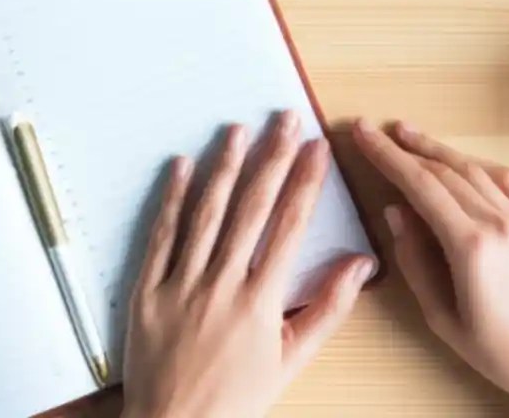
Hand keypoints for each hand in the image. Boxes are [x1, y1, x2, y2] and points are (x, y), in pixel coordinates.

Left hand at [123, 111, 373, 417]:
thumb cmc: (236, 399)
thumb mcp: (292, 361)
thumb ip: (328, 309)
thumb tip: (362, 265)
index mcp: (261, 301)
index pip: (290, 226)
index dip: (306, 182)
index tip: (318, 148)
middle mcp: (222, 285)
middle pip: (251, 208)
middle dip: (272, 158)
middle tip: (285, 119)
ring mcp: (181, 285)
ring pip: (206, 214)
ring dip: (224, 167)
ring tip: (238, 129)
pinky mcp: (147, 292)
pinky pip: (161, 237)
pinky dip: (172, 200)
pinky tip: (182, 166)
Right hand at [354, 119, 508, 417]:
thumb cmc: (501, 352)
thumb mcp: (442, 316)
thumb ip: (415, 260)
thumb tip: (396, 211)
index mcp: (472, 247)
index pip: (421, 185)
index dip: (388, 156)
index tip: (365, 135)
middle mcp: (502, 222)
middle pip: (445, 171)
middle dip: (406, 148)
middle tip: (377, 132)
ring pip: (476, 169)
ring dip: (440, 150)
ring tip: (410, 136)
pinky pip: (508, 181)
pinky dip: (479, 165)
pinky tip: (460, 161)